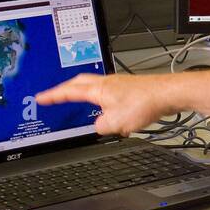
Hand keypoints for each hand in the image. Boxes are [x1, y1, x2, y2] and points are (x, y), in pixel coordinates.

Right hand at [35, 73, 172, 135]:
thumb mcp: (115, 123)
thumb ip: (101, 127)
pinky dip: (106, 104)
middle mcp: (108, 83)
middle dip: (66, 89)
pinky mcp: (132, 90)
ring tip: (84, 106)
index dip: (53, 95)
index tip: (41, 97)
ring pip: (97, 89)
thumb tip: (100, 126)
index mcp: (98, 89)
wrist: (169, 94)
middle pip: (80, 83)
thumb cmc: (145, 102)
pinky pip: (112, 96)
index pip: (69, 91)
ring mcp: (120, 85)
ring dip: (88, 96)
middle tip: (56, 94)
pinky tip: (113, 113)